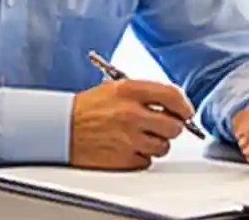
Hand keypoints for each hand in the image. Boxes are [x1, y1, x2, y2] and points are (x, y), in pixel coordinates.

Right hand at [69, 79, 194, 169]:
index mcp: (130, 91)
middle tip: (162, 126)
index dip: (184, 106)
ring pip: (164, 146)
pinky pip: (147, 160)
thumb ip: (146, 93)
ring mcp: (129, 138)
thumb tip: (175, 104)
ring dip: (157, 143)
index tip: (186, 111)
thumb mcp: (116, 87)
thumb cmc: (88, 108)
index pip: (173, 96)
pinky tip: (129, 147)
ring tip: (140, 137)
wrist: (62, 128)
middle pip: (174, 126)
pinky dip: (142, 156)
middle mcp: (132, 114)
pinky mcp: (124, 158)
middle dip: (171, 127)